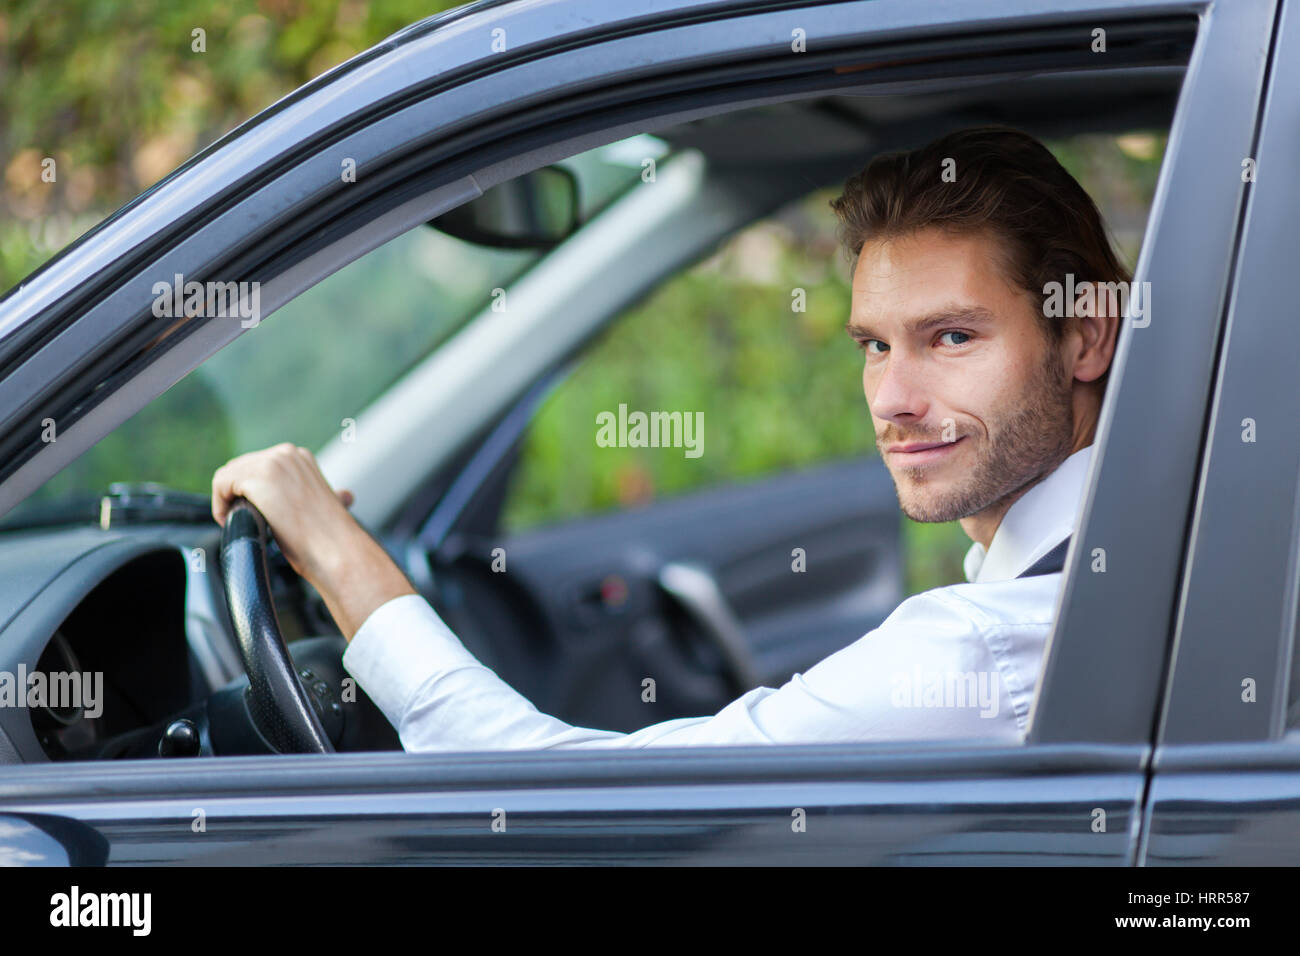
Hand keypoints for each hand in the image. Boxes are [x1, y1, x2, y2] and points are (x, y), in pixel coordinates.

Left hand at [211, 443, 415, 639]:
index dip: (247, 490)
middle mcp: (286, 453)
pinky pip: (221, 483)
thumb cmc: (328, 537)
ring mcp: (273, 462)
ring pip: (228, 474)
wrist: (336, 550)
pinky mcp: (259, 477)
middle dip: (236, 494)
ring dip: (226, 499)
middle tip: (242, 519)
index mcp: (299, 457)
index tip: (253, 512)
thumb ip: (305, 493)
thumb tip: (334, 497)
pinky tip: (230, 521)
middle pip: (239, 467)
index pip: (256, 464)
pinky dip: (220, 504)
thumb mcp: (316, 504)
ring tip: (237, 522)